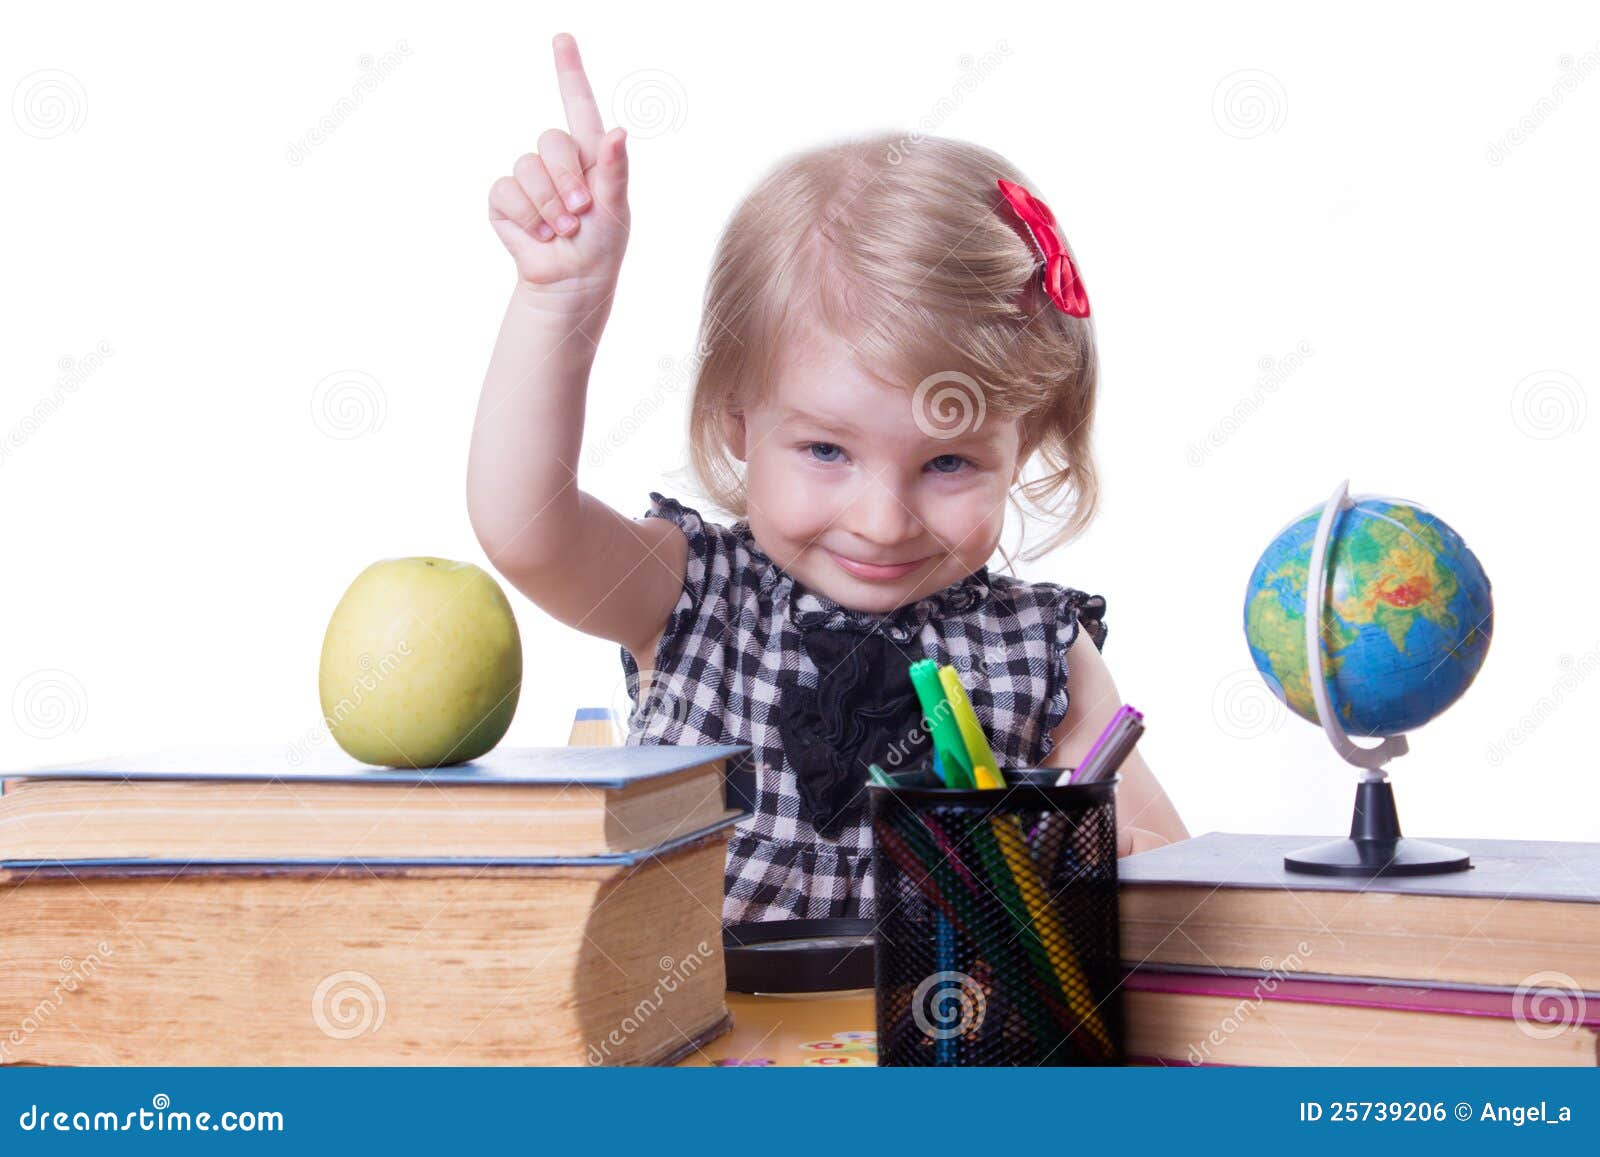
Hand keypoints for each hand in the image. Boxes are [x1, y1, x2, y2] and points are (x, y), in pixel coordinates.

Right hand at [488, 33, 629, 311]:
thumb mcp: (617, 209)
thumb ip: (616, 169)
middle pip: (552, 140)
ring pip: (527, 167)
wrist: (571, 285)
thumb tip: (621, 131)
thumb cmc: (601, 247)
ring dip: (549, 205)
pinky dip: (527, 217)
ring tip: (563, 230)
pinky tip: (539, 235)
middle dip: (567, 179)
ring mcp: (529, 179)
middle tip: (581, 212)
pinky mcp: (505, 201)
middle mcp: (557, 161)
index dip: (569, 71)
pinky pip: (507, 192)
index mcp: (590, 155)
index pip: (578, 104)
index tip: (563, 38)